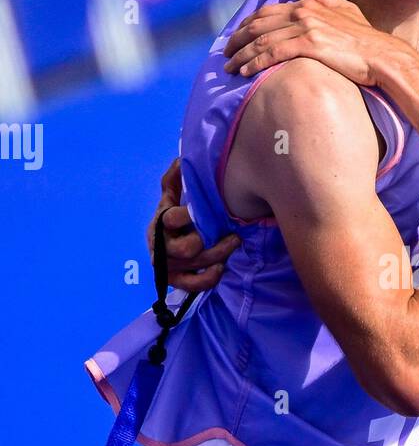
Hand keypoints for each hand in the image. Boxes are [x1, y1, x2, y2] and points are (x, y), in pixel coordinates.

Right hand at [147, 158, 239, 292]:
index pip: (170, 220)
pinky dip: (207, 278)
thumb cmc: (177, 210)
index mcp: (159, 222)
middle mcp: (159, 246)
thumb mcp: (174, 191)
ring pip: (193, 265)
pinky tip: (220, 267)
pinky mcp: (175, 279)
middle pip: (185, 249)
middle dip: (211, 242)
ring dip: (217, 255)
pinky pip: (191, 285)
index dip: (188, 216)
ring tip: (234, 244)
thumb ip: (176, 177)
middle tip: (233, 233)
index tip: (206, 211)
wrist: (173, 234)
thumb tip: (180, 160)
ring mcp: (166, 264)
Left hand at [223, 0, 392, 84]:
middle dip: (237, 40)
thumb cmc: (366, 38)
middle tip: (225, 54)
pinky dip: (256, 63)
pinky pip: (274, 53)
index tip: (235, 38)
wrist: (382, 56)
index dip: (246, 25)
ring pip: (262, 40)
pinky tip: (245, 72)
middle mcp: (303, 13)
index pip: (267, 13)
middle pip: (259, 25)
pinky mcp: (309, 45)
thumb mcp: (345, 9)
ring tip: (229, 68)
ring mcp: (306, 28)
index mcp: (308, 5)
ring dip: (242, 55)